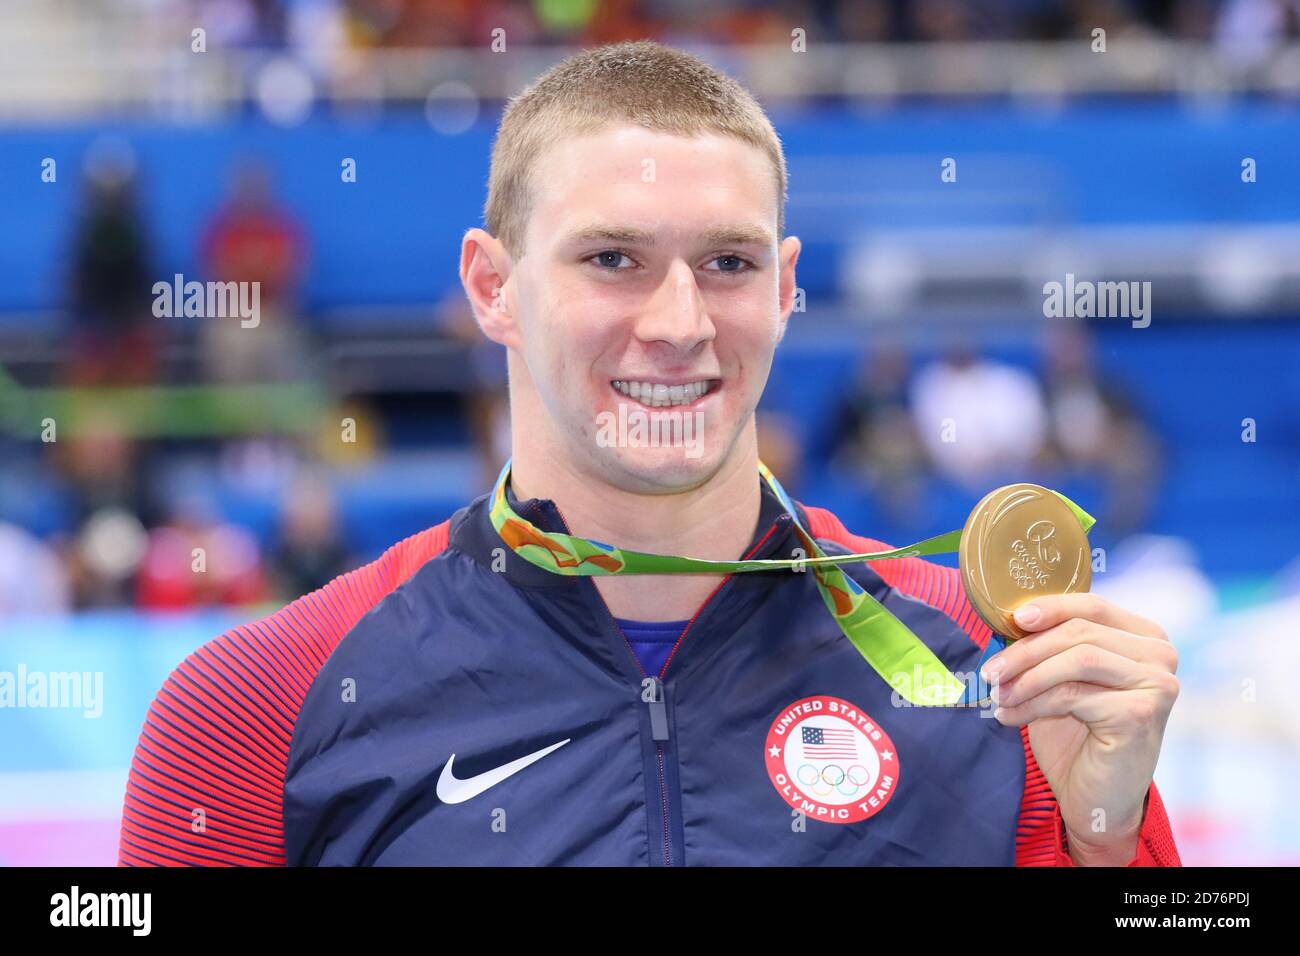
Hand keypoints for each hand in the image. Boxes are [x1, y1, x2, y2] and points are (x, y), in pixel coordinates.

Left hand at [980, 594, 1178, 865]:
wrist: (1098, 798)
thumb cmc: (1079, 735)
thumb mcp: (1062, 679)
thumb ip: (1050, 645)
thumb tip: (1009, 618)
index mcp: (1145, 637)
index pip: (1093, 606)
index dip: (1051, 607)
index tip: (1013, 619)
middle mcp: (1160, 656)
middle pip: (1079, 633)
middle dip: (1026, 651)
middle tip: (990, 672)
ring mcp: (1157, 684)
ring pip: (1076, 660)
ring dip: (1026, 678)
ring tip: (997, 696)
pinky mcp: (1140, 714)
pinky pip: (1071, 695)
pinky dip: (1032, 703)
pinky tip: (1010, 717)